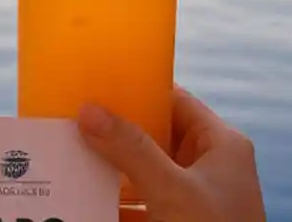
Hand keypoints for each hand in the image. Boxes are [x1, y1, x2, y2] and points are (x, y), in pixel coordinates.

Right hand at [77, 86, 265, 221]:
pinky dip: (115, 203)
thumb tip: (89, 110)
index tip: (96, 87)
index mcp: (221, 145)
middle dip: (114, 134)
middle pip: (154, 137)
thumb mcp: (170, 190)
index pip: (174, 101)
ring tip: (70, 158)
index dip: (137, 91)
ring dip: (110, 170)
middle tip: (72, 123)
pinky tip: (85, 200)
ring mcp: (195, 198)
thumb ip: (130, 149)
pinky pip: (142, 205)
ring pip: (143, 173)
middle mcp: (209, 167)